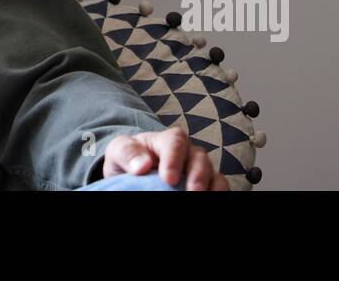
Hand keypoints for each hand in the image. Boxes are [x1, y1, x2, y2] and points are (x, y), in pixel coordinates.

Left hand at [99, 127, 228, 190]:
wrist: (133, 171)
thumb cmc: (128, 159)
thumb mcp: (119, 151)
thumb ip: (127, 152)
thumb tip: (142, 165)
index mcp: (165, 140)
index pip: (175, 141)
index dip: (174, 158)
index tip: (168, 178)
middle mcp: (186, 152)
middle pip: (199, 156)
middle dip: (198, 174)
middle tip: (192, 192)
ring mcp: (198, 168)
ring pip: (213, 172)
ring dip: (211, 185)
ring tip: (202, 197)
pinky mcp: (205, 184)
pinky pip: (219, 186)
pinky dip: (219, 192)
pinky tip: (213, 198)